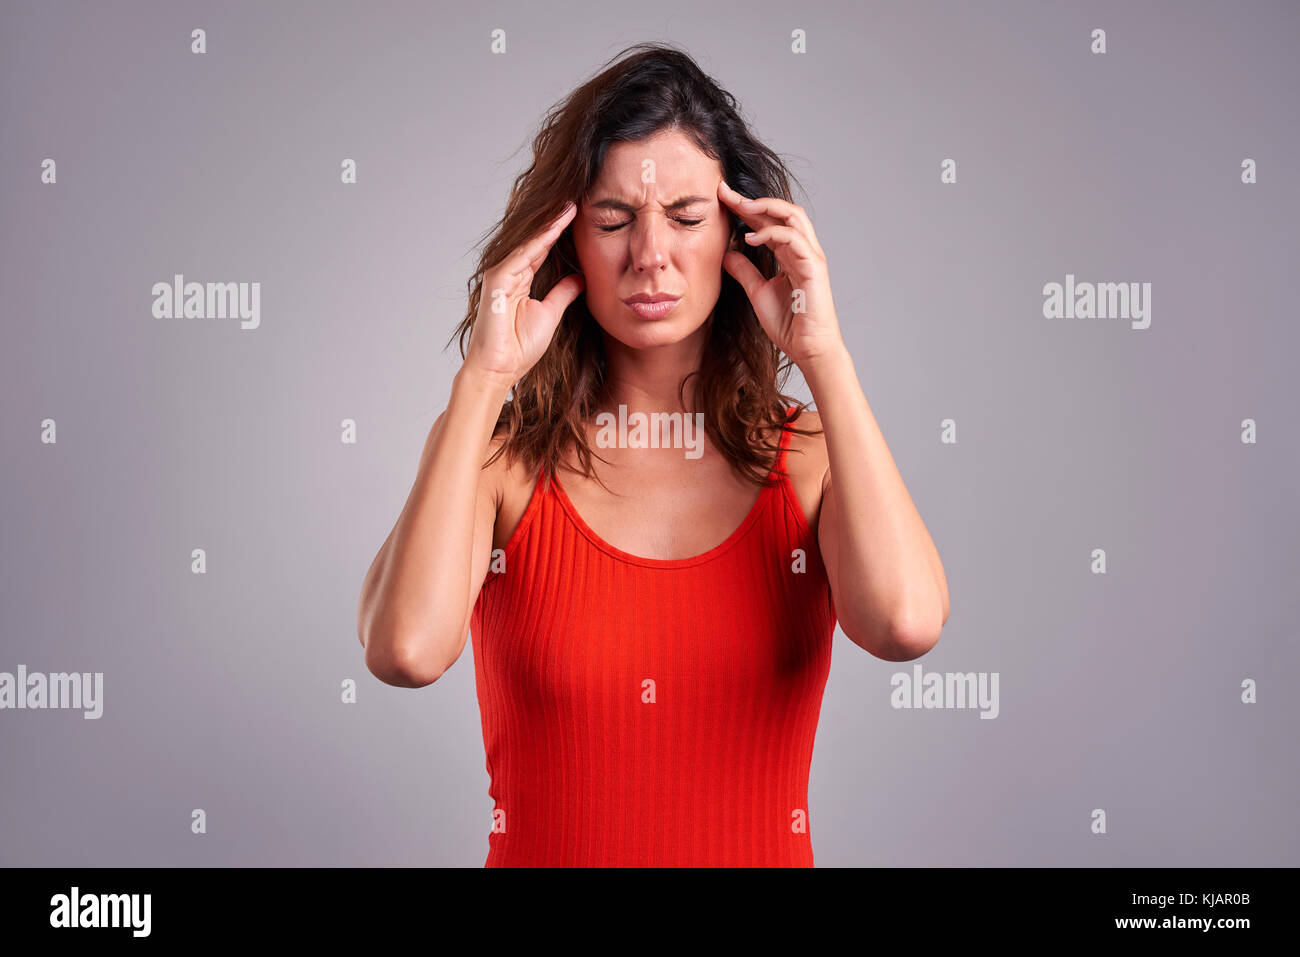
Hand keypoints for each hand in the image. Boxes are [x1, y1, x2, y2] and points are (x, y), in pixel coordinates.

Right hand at [464, 202, 585, 385]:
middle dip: (555, 222)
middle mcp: (509, 273)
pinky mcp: (497, 280)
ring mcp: (501, 275)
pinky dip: (539, 241)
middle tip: (575, 201)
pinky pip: (522, 256)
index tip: (578, 217)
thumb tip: (580, 277)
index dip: (559, 234)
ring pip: (530, 244)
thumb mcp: (550, 314)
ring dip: (549, 226)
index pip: (542, 250)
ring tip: (569, 207)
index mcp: (520, 281)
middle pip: (536, 242)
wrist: (500, 368)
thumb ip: (563, 293)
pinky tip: (555, 227)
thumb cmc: (520, 347)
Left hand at [718, 180, 844, 366]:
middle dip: (753, 199)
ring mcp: (810, 256)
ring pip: (792, 216)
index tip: (722, 198)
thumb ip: (745, 271)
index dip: (746, 208)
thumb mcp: (758, 292)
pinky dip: (771, 233)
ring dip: (764, 207)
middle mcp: (802, 250)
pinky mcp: (814, 266)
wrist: (808, 348)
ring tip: (739, 207)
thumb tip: (726, 254)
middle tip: (726, 193)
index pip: (769, 222)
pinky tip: (750, 237)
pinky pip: (793, 238)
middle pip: (781, 212)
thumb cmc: (789, 324)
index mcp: (790, 254)